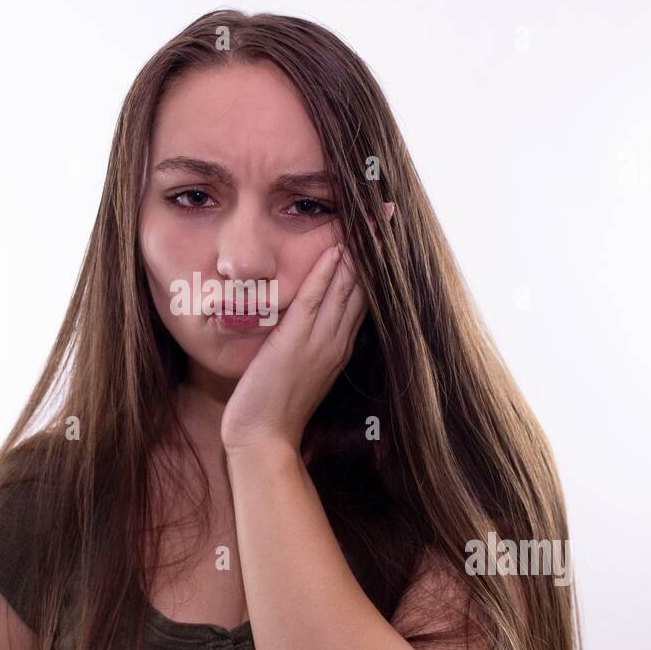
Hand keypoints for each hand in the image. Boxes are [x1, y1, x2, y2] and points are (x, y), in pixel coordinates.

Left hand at [220, 204, 393, 454]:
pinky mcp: (295, 343)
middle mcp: (336, 340)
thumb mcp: (298, 367)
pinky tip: (336, 249)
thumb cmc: (274, 407)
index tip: (382, 232)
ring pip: (345, 288)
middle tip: (387, 211)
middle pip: (363, 284)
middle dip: (376, 247)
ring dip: (359, 251)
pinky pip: (314, 301)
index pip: (362, 294)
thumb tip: (307, 317)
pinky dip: (326, 274)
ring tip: (371, 218)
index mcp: (338, 345)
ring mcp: (319, 342)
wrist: (263, 438)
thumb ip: (308, 341)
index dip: (374, 261)